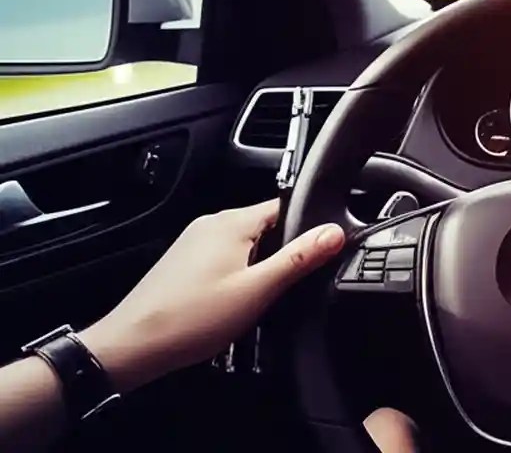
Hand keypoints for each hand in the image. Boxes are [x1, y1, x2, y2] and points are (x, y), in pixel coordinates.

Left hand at [79, 200, 344, 392]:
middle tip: (286, 287)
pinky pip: (227, 260)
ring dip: (260, 270)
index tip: (321, 253)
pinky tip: (234, 305)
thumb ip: (299, 259)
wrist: (133, 346)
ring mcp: (195, 243)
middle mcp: (212, 225)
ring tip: (257, 301)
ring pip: (247, 247)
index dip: (309, 228)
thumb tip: (334, 232)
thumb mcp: (258, 290)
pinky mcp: (186, 263)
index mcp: (232, 222)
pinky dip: (239, 279)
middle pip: (268, 228)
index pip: (286, 207)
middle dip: (284, 255)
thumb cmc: (191, 318)